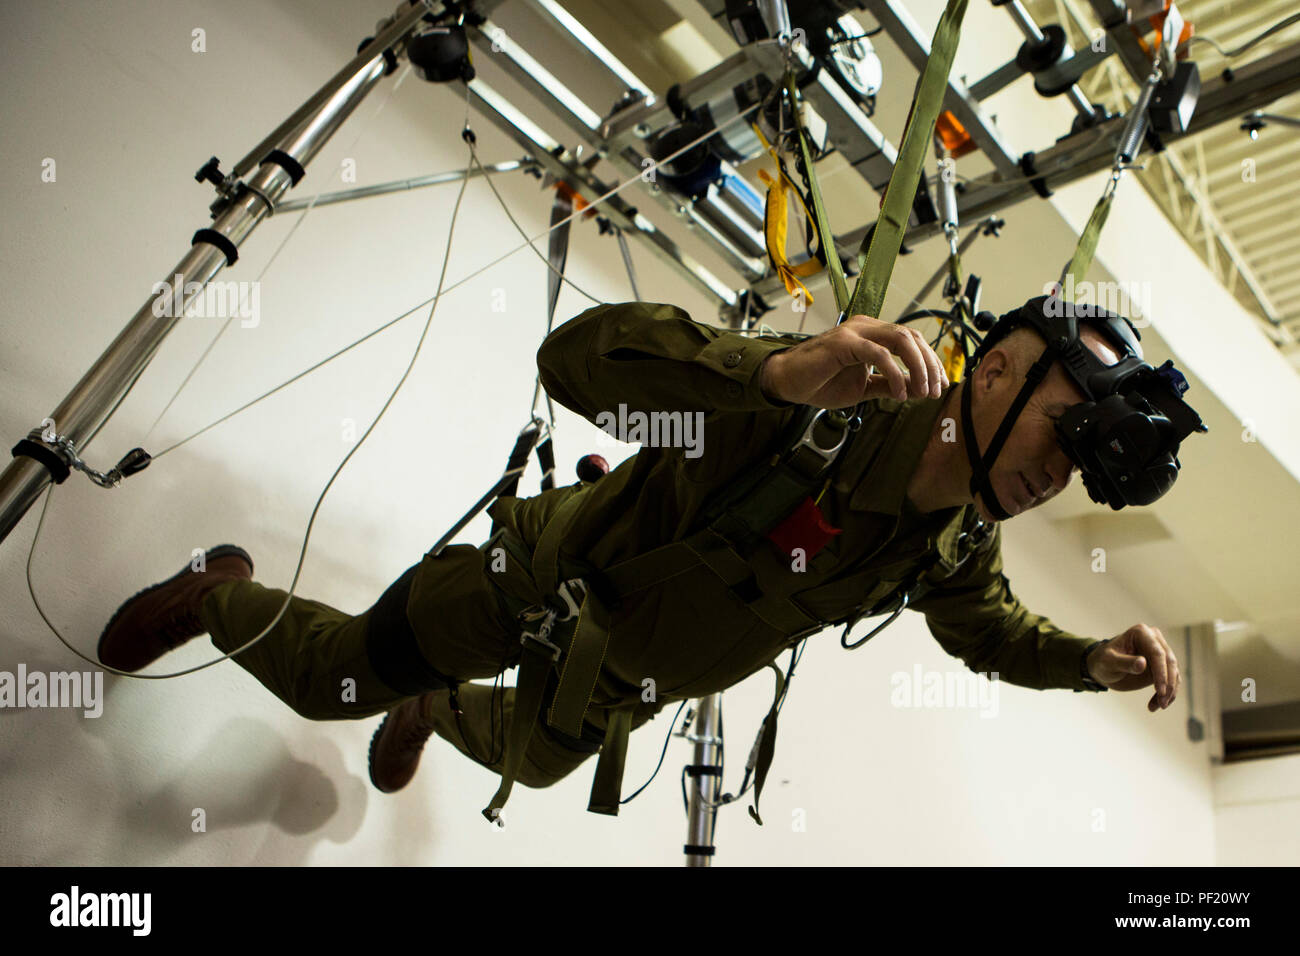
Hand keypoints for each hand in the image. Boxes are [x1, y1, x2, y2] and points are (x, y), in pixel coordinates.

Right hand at [758, 314, 949, 407]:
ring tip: (922, 392)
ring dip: (918, 367)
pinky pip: (879, 354)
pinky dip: (894, 374)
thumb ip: (888, 384)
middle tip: (935, 391)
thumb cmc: (820, 382)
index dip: (931, 363)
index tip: (940, 386)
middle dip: (929, 365)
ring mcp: (855, 332)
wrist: (787, 382)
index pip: (912, 341)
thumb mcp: (863, 387)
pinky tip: (898, 394)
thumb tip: (916, 389)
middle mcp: (866, 327)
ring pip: (901, 340)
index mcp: (872, 334)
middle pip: (912, 338)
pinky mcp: (844, 342)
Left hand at [1085, 624, 1179, 710]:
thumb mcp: (1109, 663)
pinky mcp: (1162, 665)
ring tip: (1159, 706)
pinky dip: (1167, 694)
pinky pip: (1172, 680)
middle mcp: (1154, 639)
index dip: (1161, 672)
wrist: (1102, 668)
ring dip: (1170, 692)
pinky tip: (1156, 705)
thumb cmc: (1103, 662)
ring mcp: (1160, 651)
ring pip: (1174, 672)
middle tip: (1162, 703)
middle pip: (1170, 662)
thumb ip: (1125, 663)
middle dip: (1168, 684)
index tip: (1160, 691)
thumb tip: (1143, 663)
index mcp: (1141, 632)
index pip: (1157, 653)